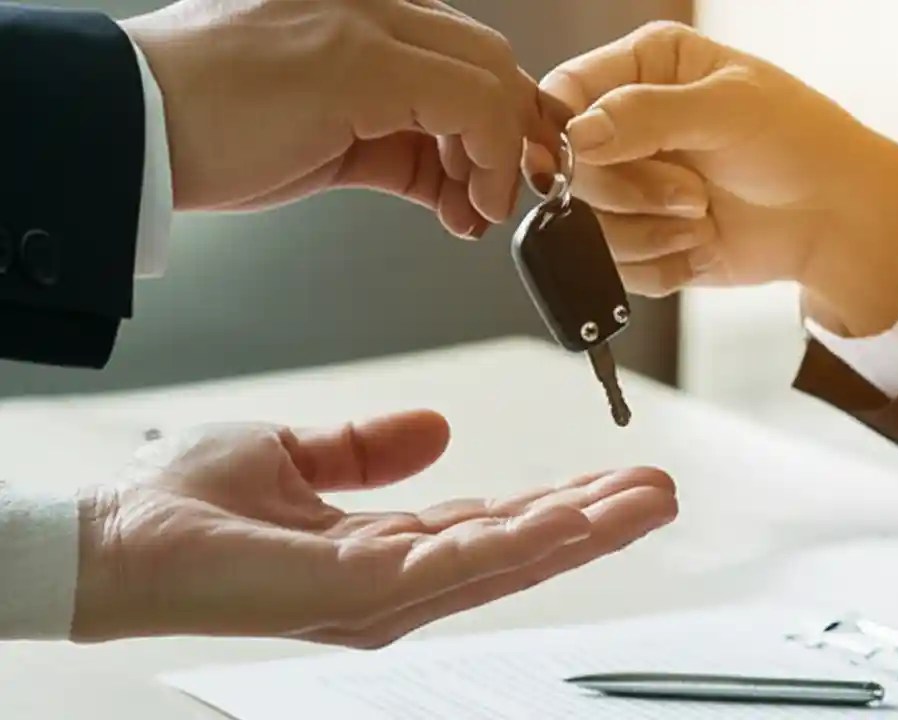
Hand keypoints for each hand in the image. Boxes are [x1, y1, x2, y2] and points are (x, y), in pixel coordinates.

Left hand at [72, 410, 676, 646]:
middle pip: (518, 546)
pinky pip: (464, 562)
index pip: (492, 520)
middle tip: (658, 490)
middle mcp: (396, 580)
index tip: (611, 474)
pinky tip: (578, 518)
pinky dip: (530, 540)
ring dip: (585, 529)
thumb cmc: (184, 505)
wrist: (115, 537)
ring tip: (647, 500)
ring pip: (508, 558)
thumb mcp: (293, 453)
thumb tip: (436, 426)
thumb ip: (366, 448)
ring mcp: (385, 594)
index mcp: (384, 544)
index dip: (558, 499)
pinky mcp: (364, 593)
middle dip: (594, 518)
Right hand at [123, 0, 561, 236]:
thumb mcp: (325, 137)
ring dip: (497, 156)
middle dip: (510, 136)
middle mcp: (369, 3)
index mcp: (359, 11)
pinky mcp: (360, 59)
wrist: (128, 126)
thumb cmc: (205, 132)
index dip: (495, 119)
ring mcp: (365, 21)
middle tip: (504, 192)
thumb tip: (452, 179)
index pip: (460, 53)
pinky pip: (468, 103)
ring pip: (489, 76)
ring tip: (474, 210)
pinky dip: (484, 160)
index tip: (500, 172)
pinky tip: (463, 208)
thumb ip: (394, 143)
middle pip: (486, 59)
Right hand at [532, 22, 897, 334]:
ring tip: (701, 217)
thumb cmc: (801, 144)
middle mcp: (629, 126)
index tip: (580, 162)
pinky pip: (613, 266)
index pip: (565, 92)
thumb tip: (578, 134)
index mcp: (645, 68)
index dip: (562, 132)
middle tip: (691, 193)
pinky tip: (700, 245)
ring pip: (586, 225)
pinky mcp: (643, 238)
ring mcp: (633, 185)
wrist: (838, 219)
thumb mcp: (729, 110)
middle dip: (630, 191)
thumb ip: (647, 115)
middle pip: (569, 168)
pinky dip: (659, 265)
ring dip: (647, 232)